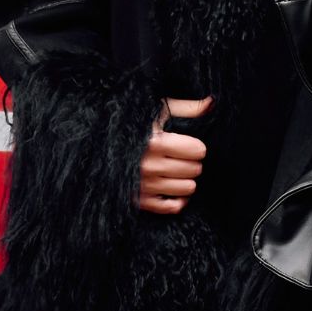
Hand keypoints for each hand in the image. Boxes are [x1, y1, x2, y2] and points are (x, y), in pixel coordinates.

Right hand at [135, 94, 214, 213]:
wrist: (98, 142)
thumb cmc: (132, 123)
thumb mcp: (157, 110)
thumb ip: (186, 108)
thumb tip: (212, 103)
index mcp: (154, 143)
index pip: (197, 151)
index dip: (197, 146)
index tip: (190, 144)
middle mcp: (149, 166)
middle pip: (194, 169)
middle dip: (193, 162)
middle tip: (183, 156)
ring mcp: (144, 186)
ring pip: (187, 188)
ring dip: (186, 179)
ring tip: (177, 170)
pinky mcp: (139, 201)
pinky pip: (172, 207)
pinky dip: (178, 199)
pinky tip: (175, 188)